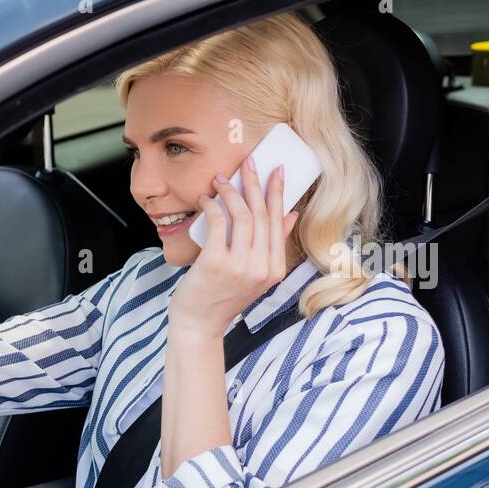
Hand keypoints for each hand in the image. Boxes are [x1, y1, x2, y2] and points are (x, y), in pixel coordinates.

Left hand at [168, 157, 299, 338]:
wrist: (198, 325)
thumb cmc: (221, 298)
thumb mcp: (255, 276)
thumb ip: (271, 247)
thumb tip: (290, 215)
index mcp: (274, 270)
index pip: (278, 222)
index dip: (277, 193)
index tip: (276, 170)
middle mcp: (261, 267)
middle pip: (262, 214)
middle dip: (256, 183)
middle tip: (249, 162)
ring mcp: (240, 266)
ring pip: (242, 215)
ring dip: (231, 191)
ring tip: (221, 179)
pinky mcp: (216, 262)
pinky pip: (218, 223)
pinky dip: (212, 206)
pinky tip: (206, 199)